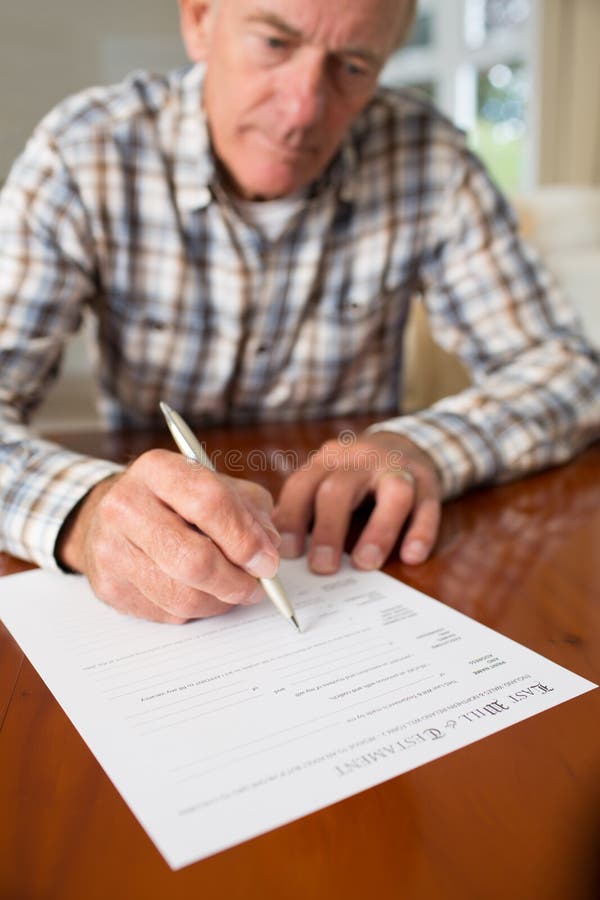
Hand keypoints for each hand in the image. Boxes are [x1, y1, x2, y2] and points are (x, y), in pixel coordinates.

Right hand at [56, 449, 279, 622]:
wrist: (113, 516)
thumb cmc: (176, 501)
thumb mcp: (218, 486)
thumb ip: (251, 512)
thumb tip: (268, 552)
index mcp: (157, 469)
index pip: (208, 502)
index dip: (245, 537)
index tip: (268, 560)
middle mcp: (125, 505)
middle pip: (193, 559)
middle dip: (236, 581)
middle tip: (256, 586)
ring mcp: (111, 548)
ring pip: (182, 596)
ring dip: (220, 601)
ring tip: (233, 590)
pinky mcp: (108, 586)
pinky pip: (167, 614)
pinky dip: (195, 610)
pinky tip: (199, 591)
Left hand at [274, 431, 440, 574]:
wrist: (409, 442)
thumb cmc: (358, 472)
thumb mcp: (329, 476)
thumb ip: (307, 505)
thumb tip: (278, 550)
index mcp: (330, 459)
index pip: (303, 484)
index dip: (292, 519)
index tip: (288, 554)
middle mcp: (362, 459)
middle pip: (341, 489)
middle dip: (329, 531)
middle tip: (322, 567)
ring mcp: (398, 468)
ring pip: (392, 493)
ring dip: (378, 531)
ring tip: (365, 564)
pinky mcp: (429, 483)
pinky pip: (428, 507)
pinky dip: (420, 533)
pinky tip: (411, 556)